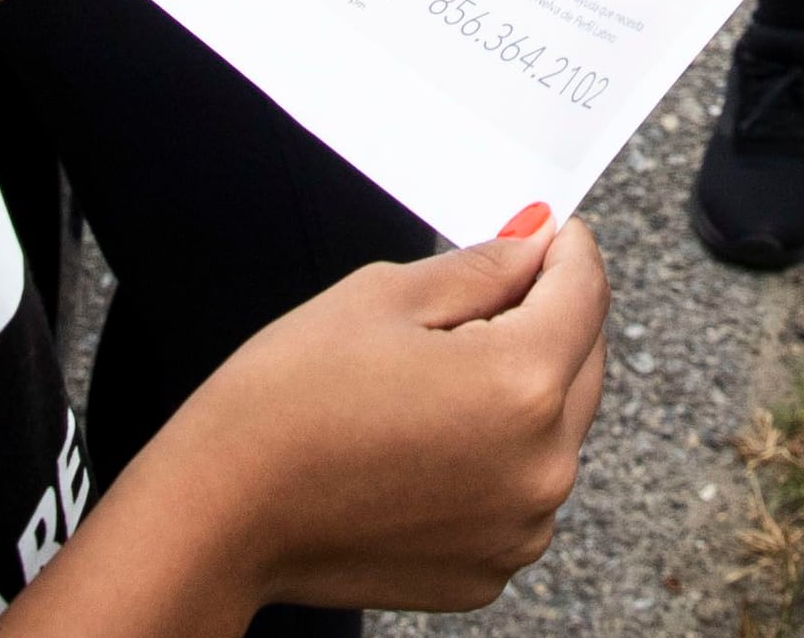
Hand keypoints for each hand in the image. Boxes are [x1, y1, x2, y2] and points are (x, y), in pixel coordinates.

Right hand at [102, 219, 610, 619]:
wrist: (219, 515)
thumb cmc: (286, 400)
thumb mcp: (383, 298)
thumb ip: (482, 268)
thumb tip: (538, 243)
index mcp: (519, 384)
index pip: (584, 292)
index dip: (566, 249)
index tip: (547, 234)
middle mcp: (541, 465)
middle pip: (584, 362)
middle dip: (548, 319)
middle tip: (483, 298)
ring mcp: (518, 529)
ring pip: (556, 430)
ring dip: (524, 391)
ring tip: (435, 379)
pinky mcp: (489, 569)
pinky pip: (521, 491)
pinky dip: (498, 457)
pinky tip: (426, 440)